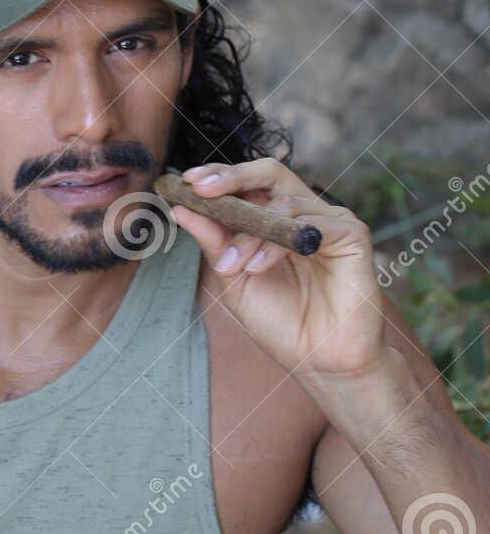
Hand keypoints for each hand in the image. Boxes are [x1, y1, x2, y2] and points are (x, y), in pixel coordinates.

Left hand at [170, 159, 385, 376]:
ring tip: (231, 266)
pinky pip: (309, 226)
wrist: (319, 362)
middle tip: (201, 189)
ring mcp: (329, 222)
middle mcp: (303, 214)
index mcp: (276, 219)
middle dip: (231, 176)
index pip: (248, 182)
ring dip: (248, 234)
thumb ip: (213, 242)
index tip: (186, 181)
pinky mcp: (352, 235)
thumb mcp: (233, 278)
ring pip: (282, 204)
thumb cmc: (279, 322)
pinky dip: (275, 246)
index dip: (218, 175)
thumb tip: (181, 208)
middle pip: (270, 171)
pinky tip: (257, 269)